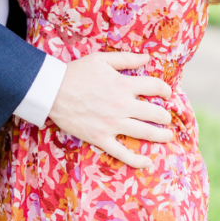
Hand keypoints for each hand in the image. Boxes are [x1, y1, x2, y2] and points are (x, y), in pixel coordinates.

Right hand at [48, 52, 173, 168]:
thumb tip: (148, 58)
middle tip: (167, 118)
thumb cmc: (76, 73)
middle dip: (165, 116)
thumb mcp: (101, 59)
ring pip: (144, 133)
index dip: (165, 90)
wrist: (52, 91)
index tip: (167, 93)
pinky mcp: (100, 138)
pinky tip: (148, 162)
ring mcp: (112, 124)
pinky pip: (122, 153)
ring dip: (160, 136)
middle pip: (155, 113)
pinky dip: (137, 160)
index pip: (155, 86)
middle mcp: (122, 105)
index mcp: (123, 84)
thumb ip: (126, 58)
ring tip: (167, 136)